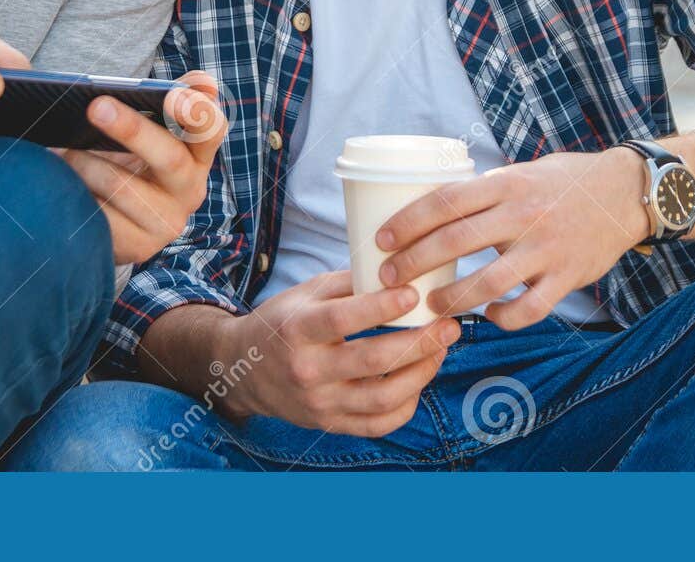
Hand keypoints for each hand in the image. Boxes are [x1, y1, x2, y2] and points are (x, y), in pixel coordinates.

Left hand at [57, 71, 225, 264]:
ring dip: (87, 165)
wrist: (108, 214)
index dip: (197, 112)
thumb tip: (202, 82)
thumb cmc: (127, 157)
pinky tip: (63, 186)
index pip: (211, 129)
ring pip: (124, 188)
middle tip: (96, 106)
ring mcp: (168, 222)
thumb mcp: (149, 127)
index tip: (172, 95)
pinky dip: (79, 197)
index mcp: (197, 153)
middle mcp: (191, 189)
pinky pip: (102, 219)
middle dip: (132, 130)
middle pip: (170, 157)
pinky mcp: (141, 247)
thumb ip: (170, 98)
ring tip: (64, 150)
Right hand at [215, 271, 460, 435]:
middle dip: (419, 342)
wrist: (245, 370)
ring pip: (382, 397)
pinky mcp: (330, 424)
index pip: (344, 319)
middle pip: (372, 360)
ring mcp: (319, 403)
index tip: (415, 292)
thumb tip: (400, 270)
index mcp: (298, 329)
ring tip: (440, 351)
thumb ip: (351, 283)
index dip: (383, 307)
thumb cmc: (283, 322)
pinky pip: (378, 424)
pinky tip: (419, 380)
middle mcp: (307, 370)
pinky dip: (406, 405)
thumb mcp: (307, 292)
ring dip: (421, 374)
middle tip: (448, 325)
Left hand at [376, 149, 651, 329]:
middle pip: (456, 241)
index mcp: (506, 183)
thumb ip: (483, 192)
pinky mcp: (567, 276)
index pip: (445, 201)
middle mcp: (523, 214)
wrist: (624, 192)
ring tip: (430, 306)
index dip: (408, 221)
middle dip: (414, 263)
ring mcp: (547, 248)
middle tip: (389, 278)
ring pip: (488, 282)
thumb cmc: (562, 181)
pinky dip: (504, 317)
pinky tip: (490, 315)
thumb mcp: (519, 172)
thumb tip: (429, 209)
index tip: (381, 239)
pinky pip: (530, 309)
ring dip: (452, 299)